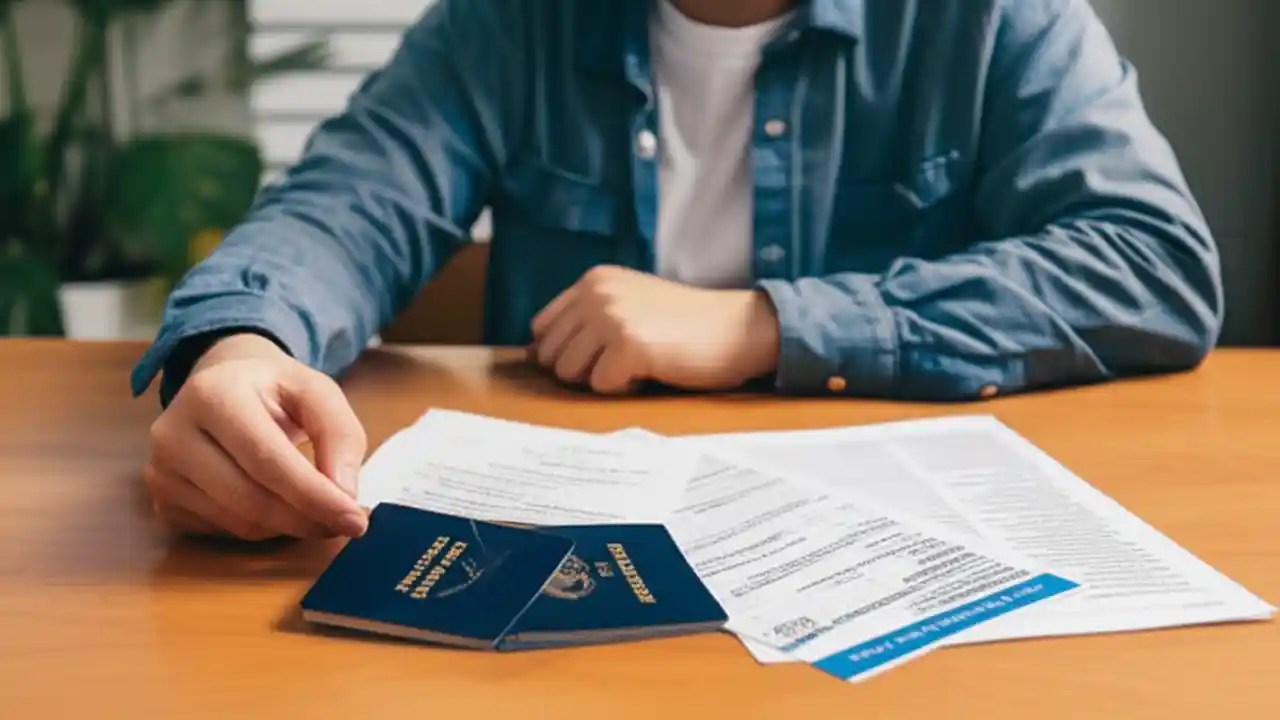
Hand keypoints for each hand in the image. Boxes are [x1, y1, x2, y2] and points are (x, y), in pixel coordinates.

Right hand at [145, 333, 368, 540]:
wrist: (222, 384)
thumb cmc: (273, 389)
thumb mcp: (317, 392)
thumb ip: (340, 436)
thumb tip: (344, 494)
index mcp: (214, 395)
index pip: (267, 459)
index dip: (314, 496)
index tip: (354, 519)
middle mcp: (174, 434)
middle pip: (250, 499)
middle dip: (307, 519)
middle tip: (346, 524)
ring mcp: (161, 472)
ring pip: (239, 523)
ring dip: (289, 527)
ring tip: (318, 511)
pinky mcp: (163, 501)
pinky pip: (224, 531)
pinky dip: (262, 528)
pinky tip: (278, 505)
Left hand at [530, 266, 779, 393]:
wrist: (736, 328)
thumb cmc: (684, 326)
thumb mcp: (630, 304)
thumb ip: (588, 318)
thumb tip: (538, 354)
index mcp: (594, 280)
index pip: (542, 327)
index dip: (564, 352)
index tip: (597, 357)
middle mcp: (597, 293)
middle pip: (550, 354)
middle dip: (581, 369)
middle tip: (622, 362)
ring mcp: (611, 317)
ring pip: (570, 373)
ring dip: (601, 379)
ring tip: (637, 364)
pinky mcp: (629, 345)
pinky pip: (601, 386)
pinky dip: (625, 388)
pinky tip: (652, 370)